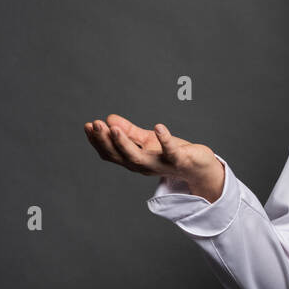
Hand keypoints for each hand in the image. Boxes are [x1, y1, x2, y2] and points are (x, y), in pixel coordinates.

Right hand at [83, 114, 224, 199]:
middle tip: (95, 124)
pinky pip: (170, 151)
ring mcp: (161, 165)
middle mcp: (144, 166)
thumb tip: (109, 119)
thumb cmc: (172, 154)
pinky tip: (159, 127)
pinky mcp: (179, 160)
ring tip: (113, 127)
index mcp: (134, 161)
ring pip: (138, 157)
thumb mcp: (148, 141)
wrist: (200, 168)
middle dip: (105, 140)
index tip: (88, 126)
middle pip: (119, 156)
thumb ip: (130, 132)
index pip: (111, 153)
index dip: (98, 141)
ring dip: (124, 143)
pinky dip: (165, 139)